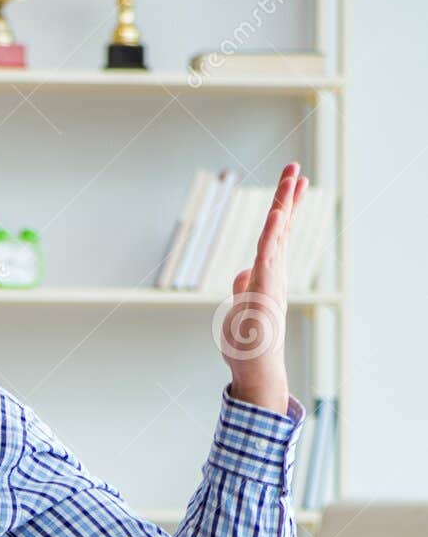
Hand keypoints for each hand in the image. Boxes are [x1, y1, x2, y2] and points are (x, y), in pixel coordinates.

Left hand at [218, 162, 305, 416]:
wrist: (255, 368)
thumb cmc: (248, 343)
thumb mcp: (241, 307)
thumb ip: (244, 287)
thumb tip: (242, 273)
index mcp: (269, 274)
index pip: (277, 235)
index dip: (284, 209)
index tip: (294, 184)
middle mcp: (274, 273)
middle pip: (281, 228)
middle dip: (288, 198)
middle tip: (296, 168)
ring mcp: (271, 280)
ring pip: (276, 236)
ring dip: (283, 206)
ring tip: (291, 179)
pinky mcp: (264, 289)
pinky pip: (268, 255)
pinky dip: (273, 233)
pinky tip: (277, 213)